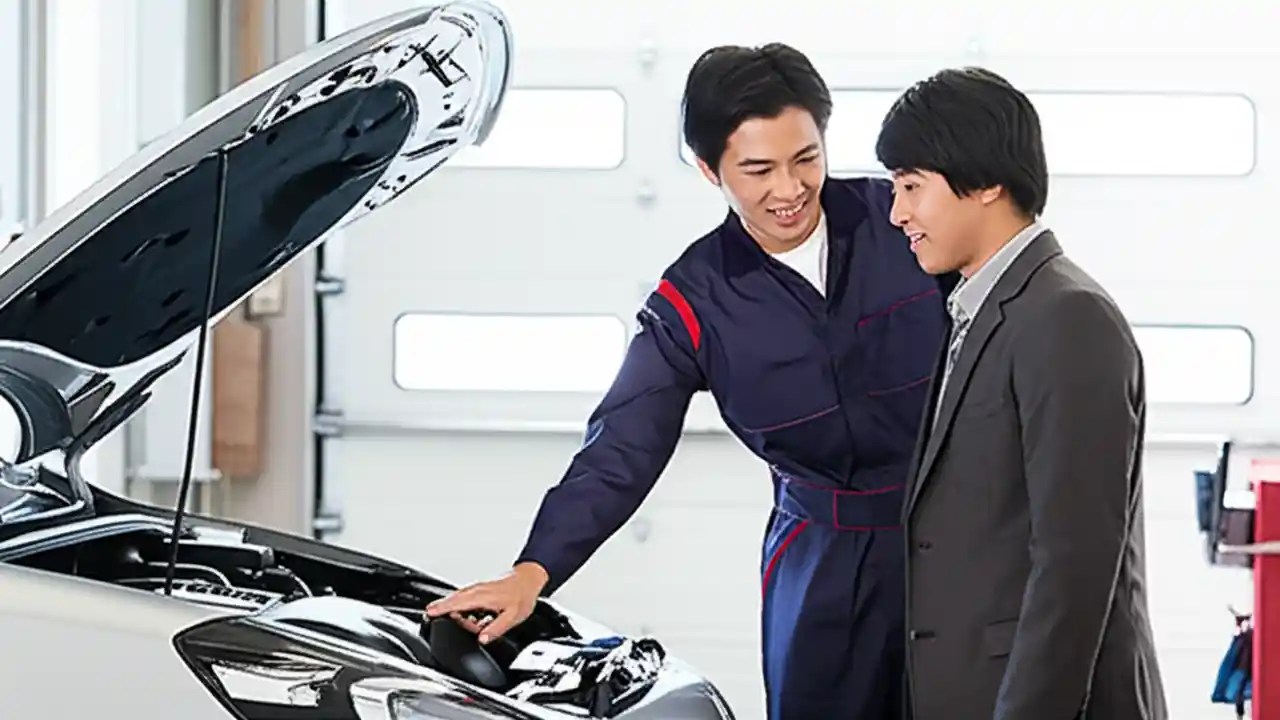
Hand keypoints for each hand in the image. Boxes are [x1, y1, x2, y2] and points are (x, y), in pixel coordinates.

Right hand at [424, 562, 548, 643]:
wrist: (529, 578)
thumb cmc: (522, 595)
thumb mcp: (513, 617)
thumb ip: (495, 629)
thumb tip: (481, 639)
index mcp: (483, 596)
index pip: (457, 602)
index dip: (442, 608)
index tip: (429, 612)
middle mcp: (477, 590)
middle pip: (454, 601)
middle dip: (450, 614)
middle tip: (470, 627)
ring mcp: (477, 588)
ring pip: (459, 600)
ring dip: (460, 614)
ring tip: (479, 624)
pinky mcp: (479, 589)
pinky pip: (465, 599)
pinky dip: (464, 608)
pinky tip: (477, 618)